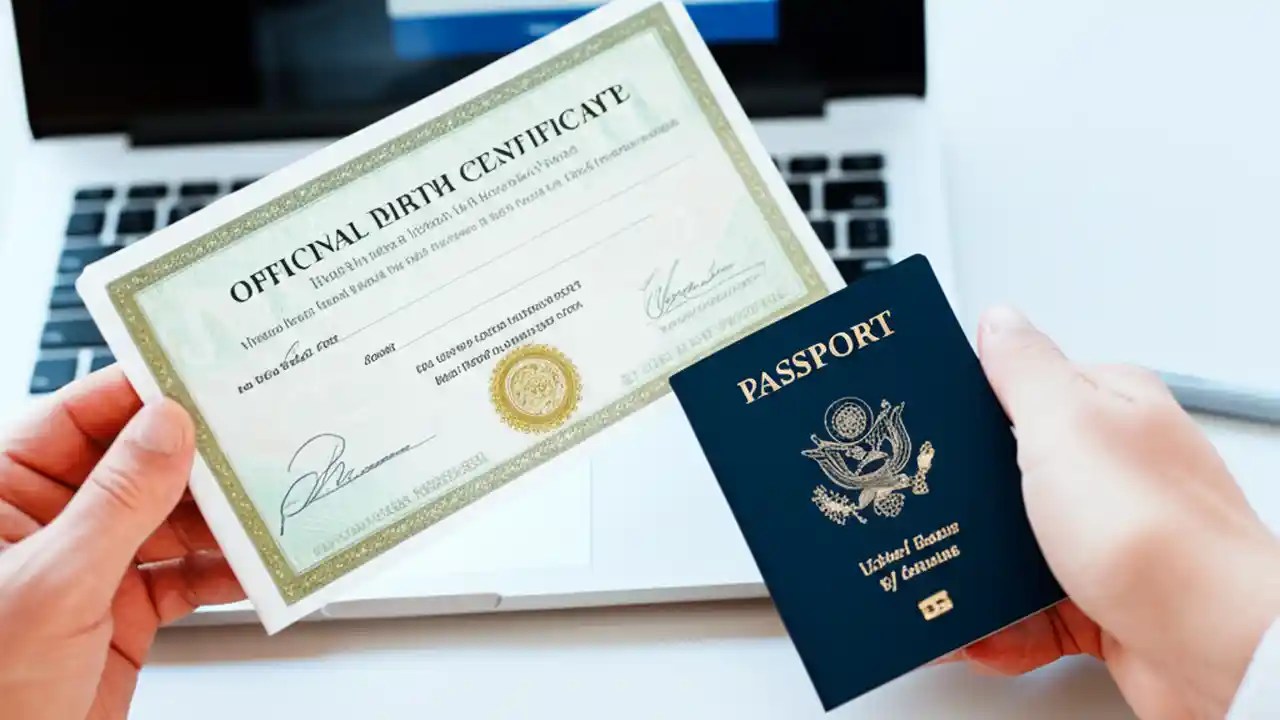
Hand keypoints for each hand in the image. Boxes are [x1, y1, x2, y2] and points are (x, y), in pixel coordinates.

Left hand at [0, 368, 243, 719]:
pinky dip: (226, 572)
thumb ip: (117, 501)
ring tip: (271, 504)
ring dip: (224, 517)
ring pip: (171, 519)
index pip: (78, 417)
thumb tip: (168, 426)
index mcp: (4, 495)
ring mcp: (89, 569)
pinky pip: (186, 577)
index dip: (142, 390)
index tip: (205, 373)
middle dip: (200, 457)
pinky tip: (258, 566)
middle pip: (138, 464)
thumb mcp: (53, 586)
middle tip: (259, 438)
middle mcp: (49, 523)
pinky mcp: (123, 613)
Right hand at [945, 307, 1279, 718]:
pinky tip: (975, 632)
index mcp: (1108, 409)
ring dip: (974, 571)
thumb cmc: (1156, 534)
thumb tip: (999, 320)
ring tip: (933, 579)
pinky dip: (999, 626)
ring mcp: (1108, 537)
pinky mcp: (1104, 600)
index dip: (964, 405)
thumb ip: (1024, 370)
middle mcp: (1112, 470)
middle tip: (914, 506)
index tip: (917, 425)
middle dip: (961, 500)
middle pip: (1010, 473)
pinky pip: (1031, 611)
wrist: (1216, 650)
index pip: (1020, 388)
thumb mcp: (1067, 425)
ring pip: (1017, 546)